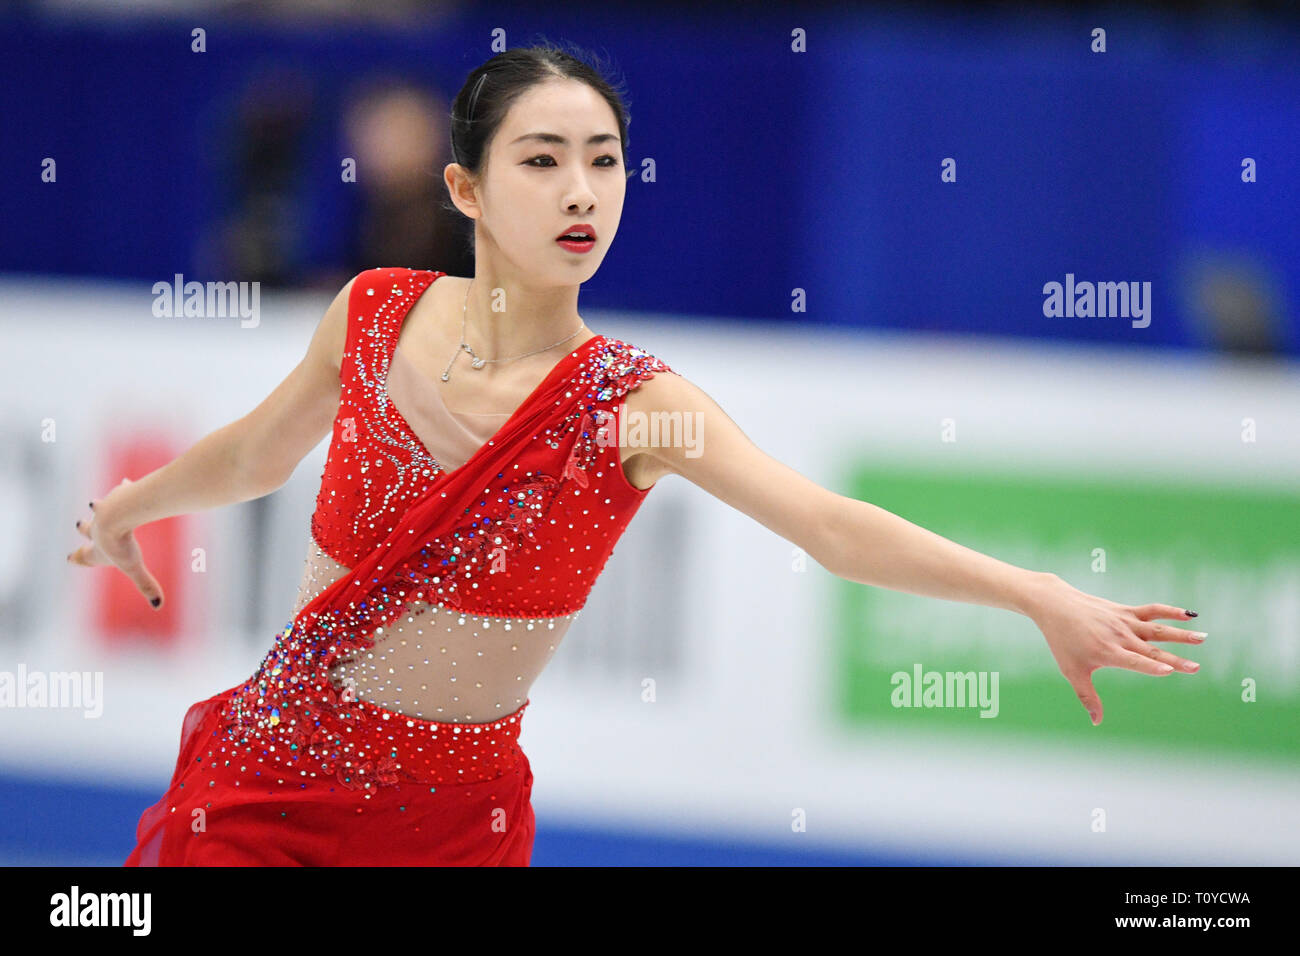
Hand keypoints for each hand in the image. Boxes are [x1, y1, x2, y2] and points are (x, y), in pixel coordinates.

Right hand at [68, 477, 164, 609]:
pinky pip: (121, 491)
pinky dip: (124, 488)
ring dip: (99, 506)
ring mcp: (106, 511)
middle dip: (84, 528)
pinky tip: (126, 482)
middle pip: (88, 529)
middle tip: (78, 524)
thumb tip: (157, 605)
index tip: (71, 558)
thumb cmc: (122, 544)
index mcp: (98, 548)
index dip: (80, 559)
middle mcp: (98, 528)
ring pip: (101, 508)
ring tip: (95, 502)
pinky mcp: (117, 495)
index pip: (86, 556)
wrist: (118, 515)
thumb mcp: (134, 568)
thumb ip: (146, 586)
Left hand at [1026, 575, 1203, 725]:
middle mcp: (1120, 636)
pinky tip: (1191, 615)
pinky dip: (1171, 612)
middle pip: (1152, 649)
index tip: (1168, 670)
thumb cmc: (1062, 641)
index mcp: (1108, 652)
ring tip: (1203, 638)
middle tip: (1197, 667)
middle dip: (1175, 659)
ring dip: (1181, 634)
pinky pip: (1151, 611)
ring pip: (1157, 629)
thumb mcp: (1072, 671)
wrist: (1056, 606)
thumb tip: (1097, 722)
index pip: (1134, 661)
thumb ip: (1087, 697)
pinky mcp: (1125, 611)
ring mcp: (1124, 622)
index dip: (1151, 666)